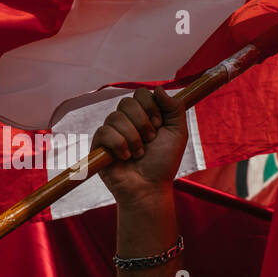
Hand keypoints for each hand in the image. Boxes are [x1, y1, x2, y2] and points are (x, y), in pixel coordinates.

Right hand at [92, 88, 187, 207]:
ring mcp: (112, 132)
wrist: (150, 188)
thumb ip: (174, 108)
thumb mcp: (178, 133)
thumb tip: (159, 88)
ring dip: (133, 138)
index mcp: (144, 115)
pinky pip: (104, 131)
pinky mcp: (99, 145)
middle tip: (150, 140)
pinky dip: (119, 144)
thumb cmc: (164, 163)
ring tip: (139, 154)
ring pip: (116, 117)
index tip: (159, 124)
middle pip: (126, 102)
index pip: (141, 94)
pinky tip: (126, 157)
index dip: (151, 106)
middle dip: (142, 122)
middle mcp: (127, 121)